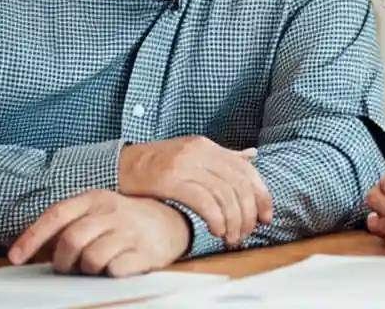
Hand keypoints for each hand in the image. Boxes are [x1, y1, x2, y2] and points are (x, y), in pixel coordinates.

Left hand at [7, 190, 188, 276]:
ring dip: (86, 269)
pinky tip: (114, 267)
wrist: (170, 220)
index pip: (56, 216)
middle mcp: (111, 211)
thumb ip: (68, 224)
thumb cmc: (122, 220)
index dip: (32, 238)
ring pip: (91, 258)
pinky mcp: (144, 252)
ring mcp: (129, 231)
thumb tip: (32, 250)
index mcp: (94, 198)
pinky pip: (115, 270)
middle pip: (71, 241)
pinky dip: (108, 274)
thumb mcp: (96, 211)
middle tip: (69, 267)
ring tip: (94, 266)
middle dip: (63, 261)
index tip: (16, 257)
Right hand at [118, 136, 270, 248]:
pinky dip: (215, 218)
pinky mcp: (170, 179)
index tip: (266, 217)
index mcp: (207, 146)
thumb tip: (252, 155)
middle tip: (246, 234)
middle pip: (238, 184)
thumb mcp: (191, 154)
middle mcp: (199, 151)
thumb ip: (222, 157)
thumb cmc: (156, 166)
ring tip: (231, 238)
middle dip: (247, 213)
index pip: (246, 170)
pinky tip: (216, 230)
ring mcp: (185, 164)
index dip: (261, 195)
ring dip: (233, 221)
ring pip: (224, 194)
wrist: (117, 167)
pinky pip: (203, 200)